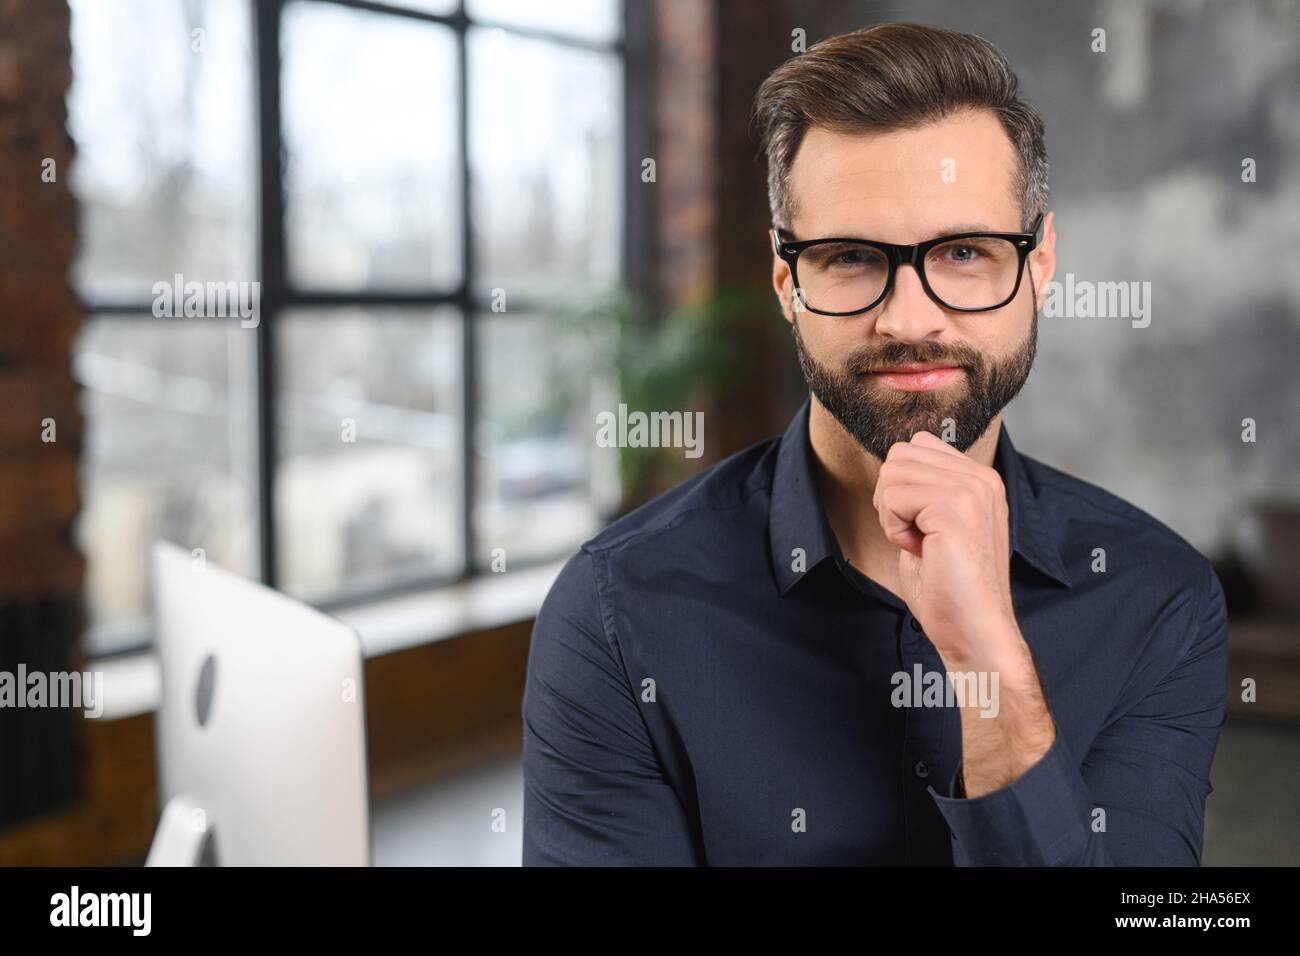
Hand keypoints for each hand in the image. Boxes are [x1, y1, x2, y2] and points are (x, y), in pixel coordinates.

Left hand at [871, 430, 1016, 665]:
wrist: (974, 630)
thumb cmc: (949, 588)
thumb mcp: (935, 526)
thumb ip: (923, 491)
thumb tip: (891, 467)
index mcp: (980, 479)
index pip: (916, 445)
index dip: (901, 486)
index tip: (921, 524)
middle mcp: (980, 477)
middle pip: (899, 455)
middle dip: (891, 497)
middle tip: (916, 535)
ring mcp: (971, 489)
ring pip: (892, 473)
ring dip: (891, 514)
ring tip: (920, 544)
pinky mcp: (955, 507)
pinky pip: (893, 497)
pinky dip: (894, 528)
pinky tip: (920, 550)